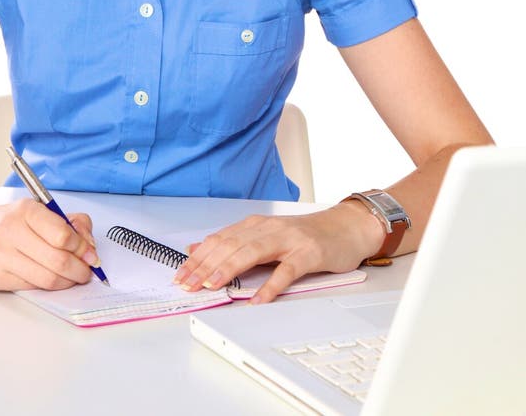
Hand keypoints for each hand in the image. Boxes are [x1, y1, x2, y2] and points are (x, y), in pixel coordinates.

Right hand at [0, 198, 100, 290]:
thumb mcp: (32, 210)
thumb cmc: (0, 222)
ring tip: (73, 278)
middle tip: (87, 272)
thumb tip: (88, 243)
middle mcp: (12, 232)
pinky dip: (48, 287)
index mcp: (25, 211)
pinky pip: (32, 287)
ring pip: (47, 279)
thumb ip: (64, 221)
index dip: (83, 248)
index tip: (91, 254)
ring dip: (67, 282)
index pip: (63, 235)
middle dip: (80, 270)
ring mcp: (2, 257)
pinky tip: (52, 280)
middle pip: (58, 260)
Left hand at [173, 204, 383, 303]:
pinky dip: (270, 286)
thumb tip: (197, 249)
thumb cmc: (304, 236)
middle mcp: (268, 228)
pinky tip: (257, 299)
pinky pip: (286, 271)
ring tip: (212, 285)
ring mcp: (288, 240)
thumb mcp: (265, 235)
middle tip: (188, 284)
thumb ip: (234, 242)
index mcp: (255, 225)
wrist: (345, 227)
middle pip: (230, 245)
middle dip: (206, 265)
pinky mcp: (308, 253)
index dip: (197, 258)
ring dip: (229, 269)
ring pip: (252, 252)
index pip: (219, 240)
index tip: (180, 275)